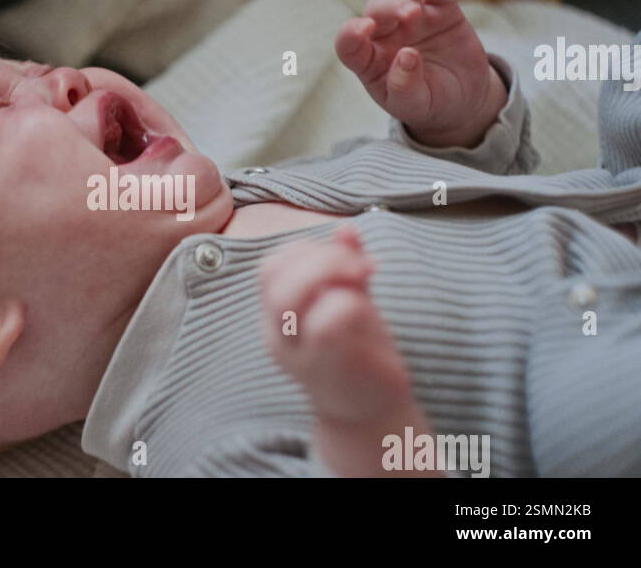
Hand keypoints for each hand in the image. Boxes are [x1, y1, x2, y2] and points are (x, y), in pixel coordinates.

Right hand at [259, 226, 412, 423]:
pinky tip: (369, 310)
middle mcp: (277, 334)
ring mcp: (296, 352)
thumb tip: (347, 228)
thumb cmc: (358, 351)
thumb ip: (346, 265)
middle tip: (360, 267)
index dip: (308, 249)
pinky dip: (349, 303)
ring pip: (290, 296)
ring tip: (363, 281)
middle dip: (321, 257)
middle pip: (274, 276)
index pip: (271, 266)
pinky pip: (326, 321)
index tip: (348, 258)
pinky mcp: (324, 366)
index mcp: (275, 315)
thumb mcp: (351, 299)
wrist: (369, 412)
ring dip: (332, 274)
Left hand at [334, 0, 506, 147]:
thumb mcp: (414, 105)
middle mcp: (386, 36)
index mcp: (370, 62)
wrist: (462, 101)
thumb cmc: (428, 104)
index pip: (348, 43)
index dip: (350, 33)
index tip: (364, 30)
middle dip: (390, 8)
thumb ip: (405, 86)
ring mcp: (413, 19)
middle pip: (376, 10)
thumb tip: (406, 56)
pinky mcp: (441, 10)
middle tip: (411, 16)